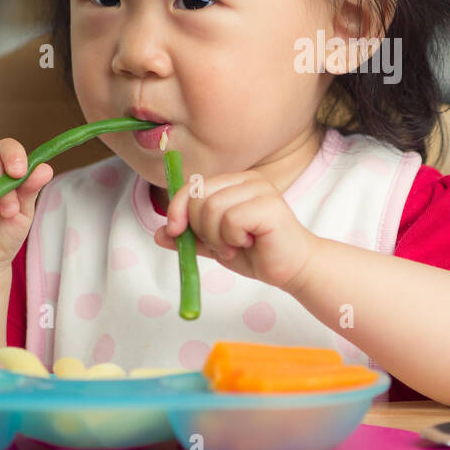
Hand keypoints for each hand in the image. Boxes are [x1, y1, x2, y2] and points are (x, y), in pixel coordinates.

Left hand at [153, 171, 318, 293]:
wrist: (292, 269)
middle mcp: (248, 180)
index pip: (192, 186)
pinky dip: (232, 239)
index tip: (173, 231)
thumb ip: (189, 237)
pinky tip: (250, 243)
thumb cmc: (257, 254)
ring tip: (235, 246)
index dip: (176, 208)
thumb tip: (158, 234)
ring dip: (217, 237)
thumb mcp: (214, 245)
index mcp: (234, 183)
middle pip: (198, 196)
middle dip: (200, 228)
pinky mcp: (270, 204)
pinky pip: (231, 219)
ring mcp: (260, 189)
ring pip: (213, 208)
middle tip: (221, 244)